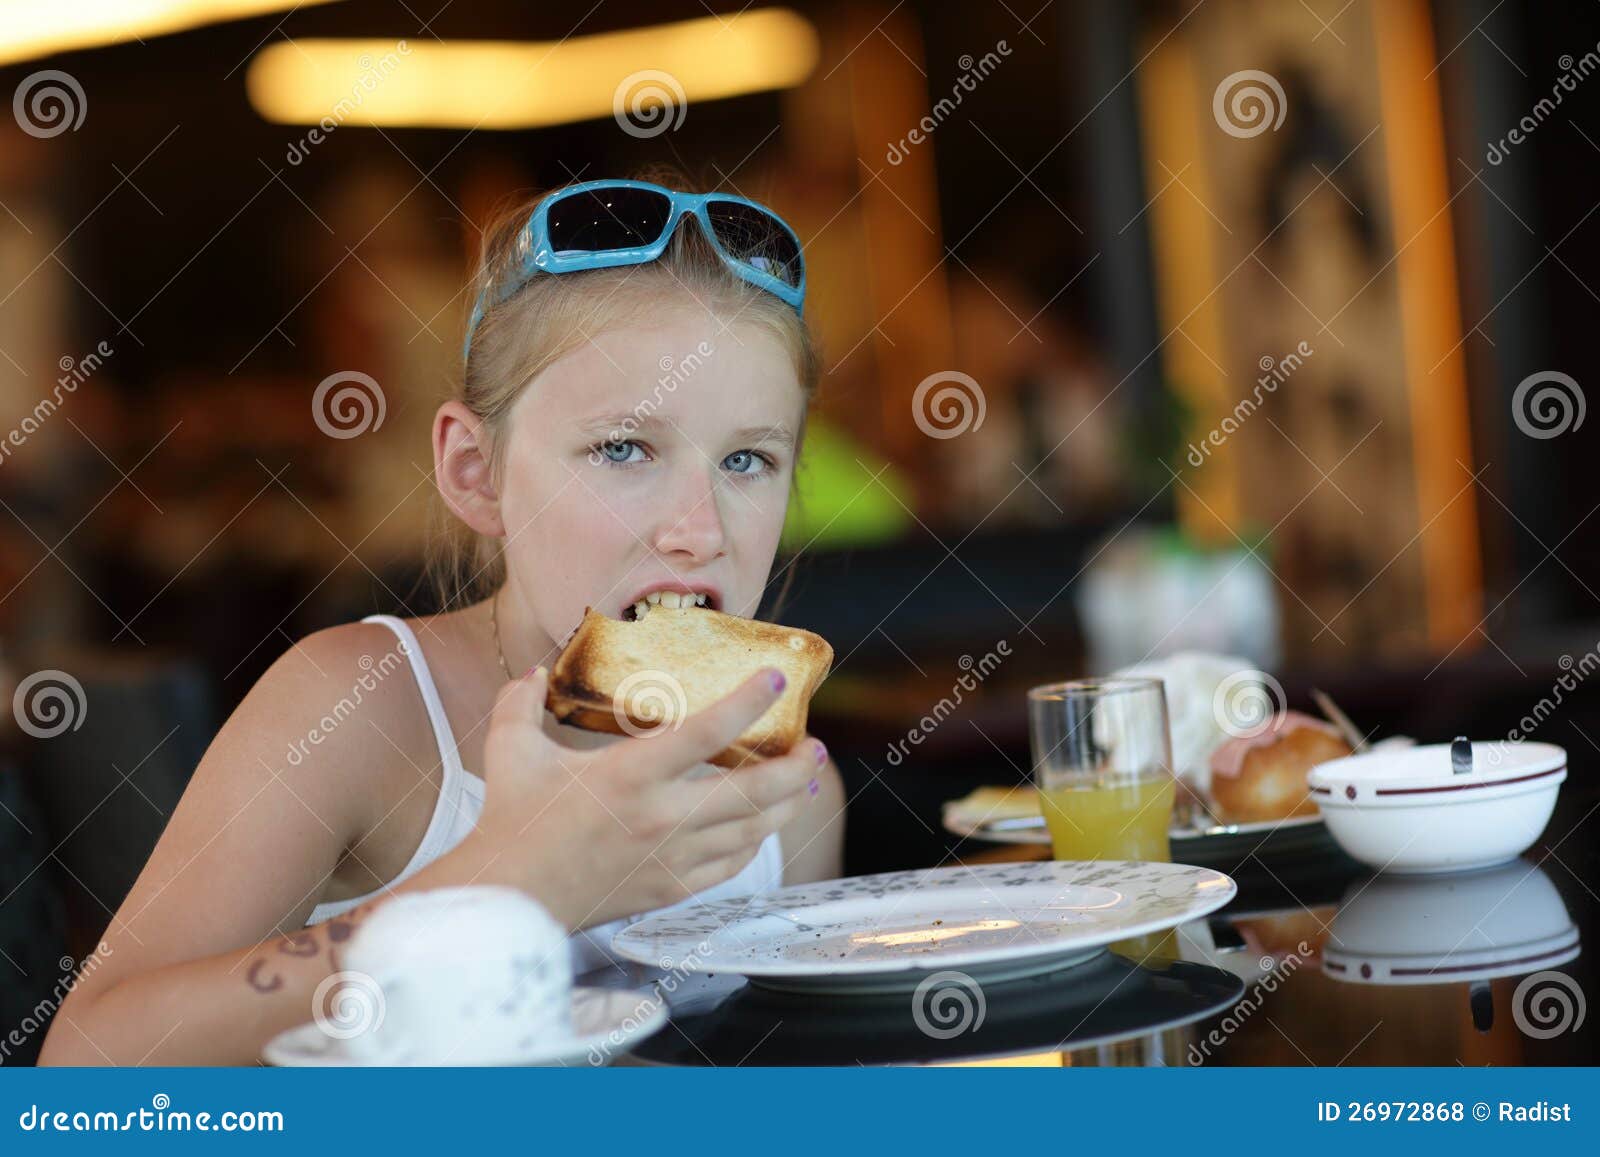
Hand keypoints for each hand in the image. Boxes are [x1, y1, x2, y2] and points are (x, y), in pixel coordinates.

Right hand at [466, 666, 823, 929]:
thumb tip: (534, 671)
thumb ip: (521, 702)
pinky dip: (755, 841)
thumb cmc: (512, 822)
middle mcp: (662, 817)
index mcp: (630, 775)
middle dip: (796, 766)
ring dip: (788, 804)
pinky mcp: (672, 888)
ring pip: (754, 831)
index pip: (707, 732)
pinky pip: (732, 864)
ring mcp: (672, 857)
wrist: (510, 897)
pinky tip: (762, 825)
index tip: (776, 679)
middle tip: (814, 744)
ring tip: (804, 780)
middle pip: (755, 792)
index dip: (748, 702)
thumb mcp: (510, 750)